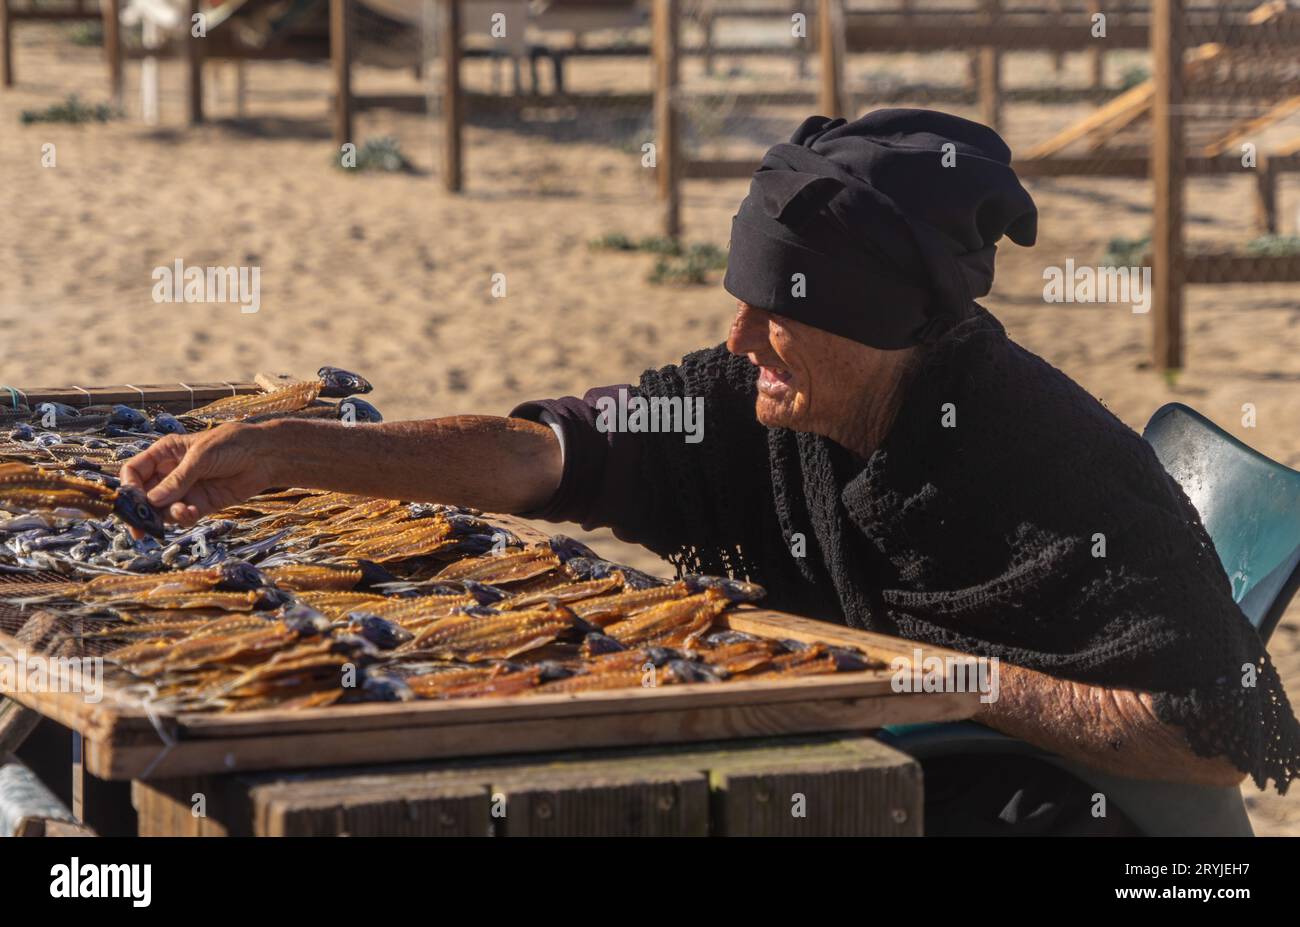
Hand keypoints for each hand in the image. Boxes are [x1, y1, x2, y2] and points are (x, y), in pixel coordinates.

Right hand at [119, 424, 278, 526]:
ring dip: (167, 516)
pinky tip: (192, 514)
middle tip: (139, 529)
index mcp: (164, 453)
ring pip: (162, 510)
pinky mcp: (199, 504)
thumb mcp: (200, 457)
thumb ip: (177, 480)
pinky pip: (182, 516)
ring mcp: (184, 490)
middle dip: (141, 512)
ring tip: (184, 512)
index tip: (132, 502)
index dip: (129, 487)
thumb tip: (152, 501)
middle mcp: (170, 473)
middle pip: (143, 496)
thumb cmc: (231, 445)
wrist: (264, 457)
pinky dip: (184, 519)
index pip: (134, 471)